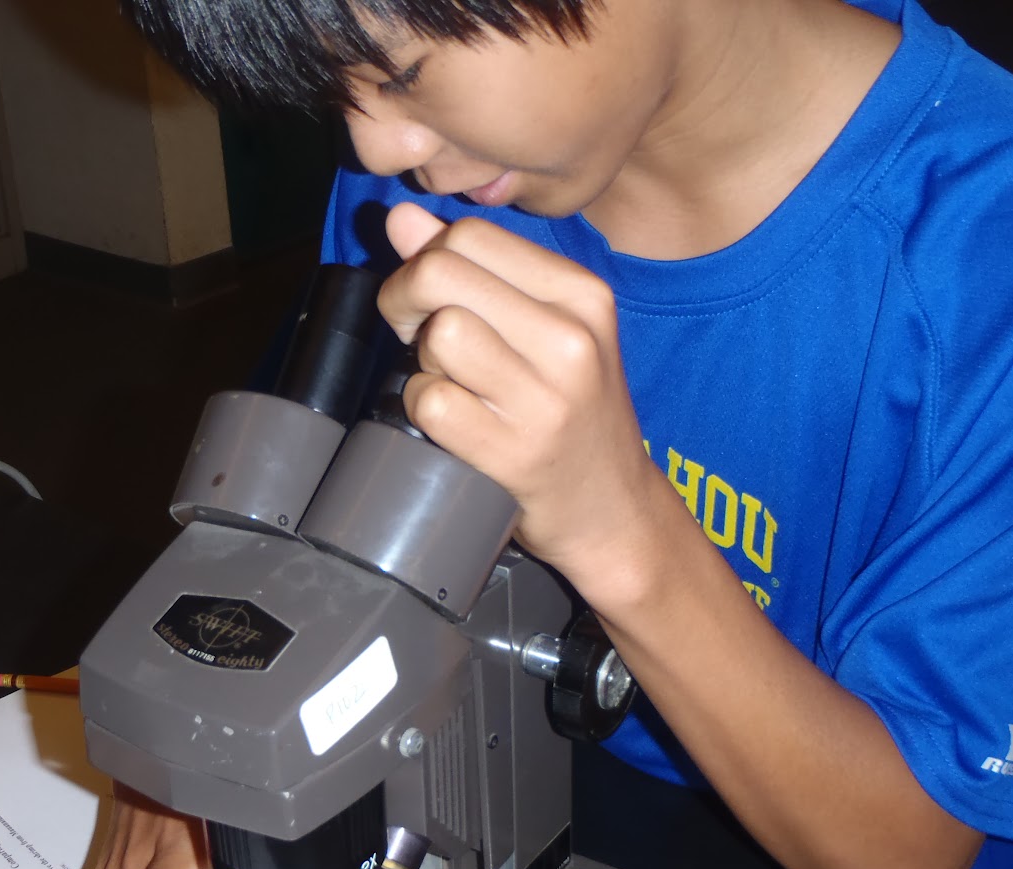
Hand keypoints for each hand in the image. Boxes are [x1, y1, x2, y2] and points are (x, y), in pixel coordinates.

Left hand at [377, 203, 662, 591]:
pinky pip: (430, 402)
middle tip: (416, 339)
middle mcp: (571, 340)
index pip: (470, 235)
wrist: (611, 508)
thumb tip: (401, 217)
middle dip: (406, 301)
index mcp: (581, 294)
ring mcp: (545, 400)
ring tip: (452, 384)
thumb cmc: (571, 412)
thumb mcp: (545, 327)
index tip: (429, 300)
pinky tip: (453, 424)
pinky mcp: (514, 453)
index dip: (426, 259)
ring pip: (439, 336)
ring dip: (423, 362)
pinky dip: (424, 411)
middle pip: (443, 274)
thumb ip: (475, 269)